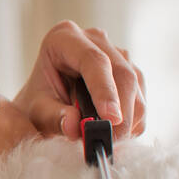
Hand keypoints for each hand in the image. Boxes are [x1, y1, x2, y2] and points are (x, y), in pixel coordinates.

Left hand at [12, 20, 146, 140]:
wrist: (44, 104)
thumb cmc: (36, 103)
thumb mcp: (36, 111)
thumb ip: (53, 118)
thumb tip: (75, 126)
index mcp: (63, 38)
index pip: (93, 60)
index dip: (104, 89)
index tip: (110, 118)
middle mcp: (94, 40)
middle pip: (122, 73)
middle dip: (122, 111)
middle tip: (112, 139)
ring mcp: (115, 53)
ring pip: (136, 86)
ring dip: (129, 118)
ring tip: (109, 139)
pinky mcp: (130, 71)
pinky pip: (141, 96)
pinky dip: (133, 120)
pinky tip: (116, 133)